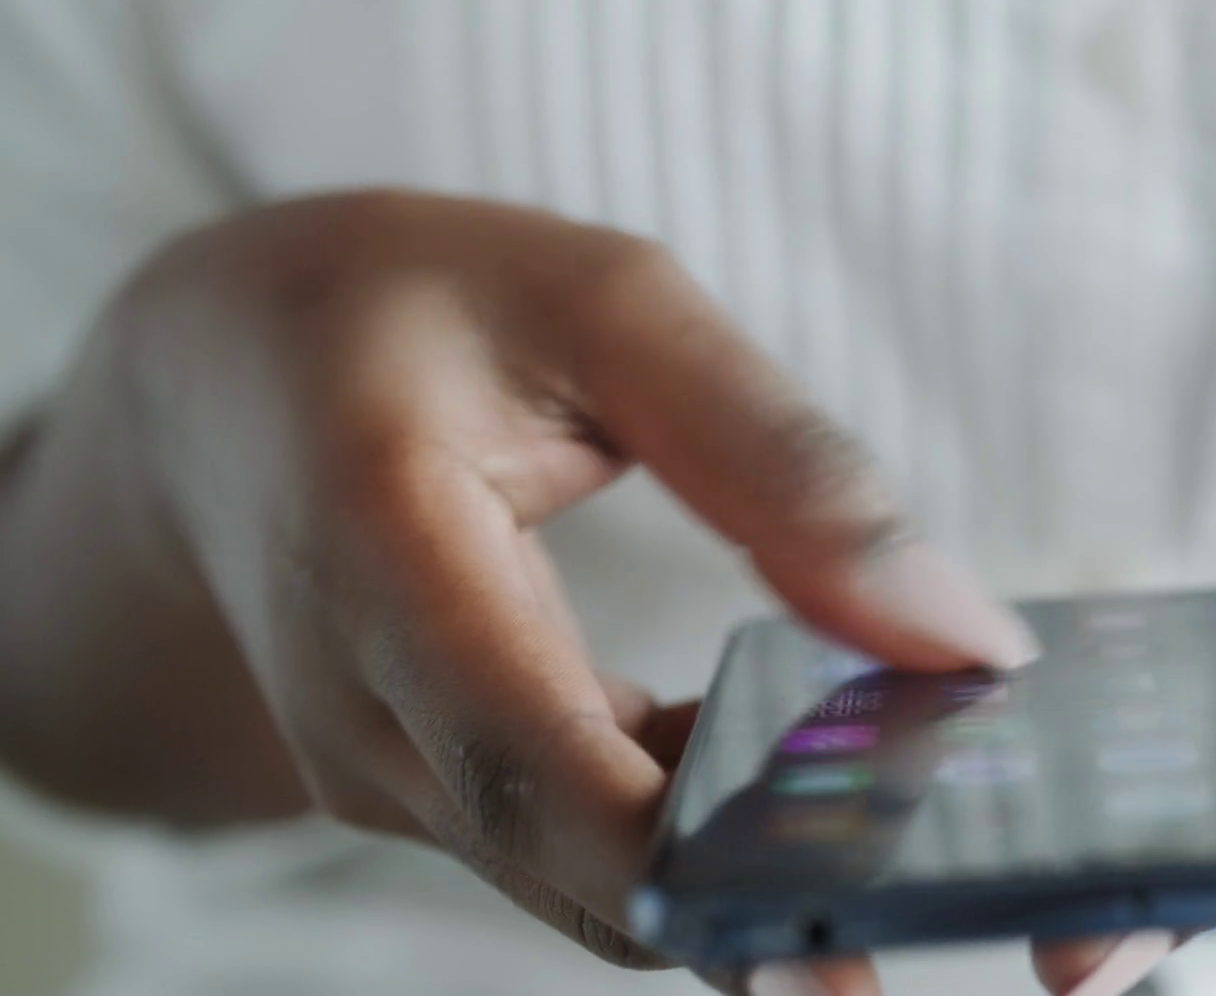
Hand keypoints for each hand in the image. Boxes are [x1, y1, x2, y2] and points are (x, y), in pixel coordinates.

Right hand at [0, 190, 1156, 994]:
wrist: (215, 386)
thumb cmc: (408, 309)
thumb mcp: (602, 304)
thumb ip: (777, 457)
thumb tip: (959, 630)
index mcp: (384, 553)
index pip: (540, 768)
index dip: (706, 872)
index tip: (863, 924)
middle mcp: (366, 706)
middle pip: (585, 870)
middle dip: (783, 911)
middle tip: (986, 909)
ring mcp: (389, 771)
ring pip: (592, 881)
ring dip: (762, 880)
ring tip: (937, 837)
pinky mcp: (435, 788)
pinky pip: (581, 846)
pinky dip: (705, 834)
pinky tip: (821, 784)